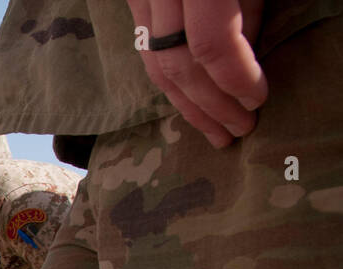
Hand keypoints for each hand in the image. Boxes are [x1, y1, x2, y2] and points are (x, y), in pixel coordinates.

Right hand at [126, 0, 266, 147]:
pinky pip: (146, 51)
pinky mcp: (134, 0)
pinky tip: (191, 101)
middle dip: (211, 104)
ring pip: (156, 64)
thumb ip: (248, 12)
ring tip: (215, 132)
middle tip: (240, 129)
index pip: (210, 45)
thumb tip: (245, 62)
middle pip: (178, 64)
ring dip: (187, 105)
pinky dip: (170, 81)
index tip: (257, 101)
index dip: (234, 79)